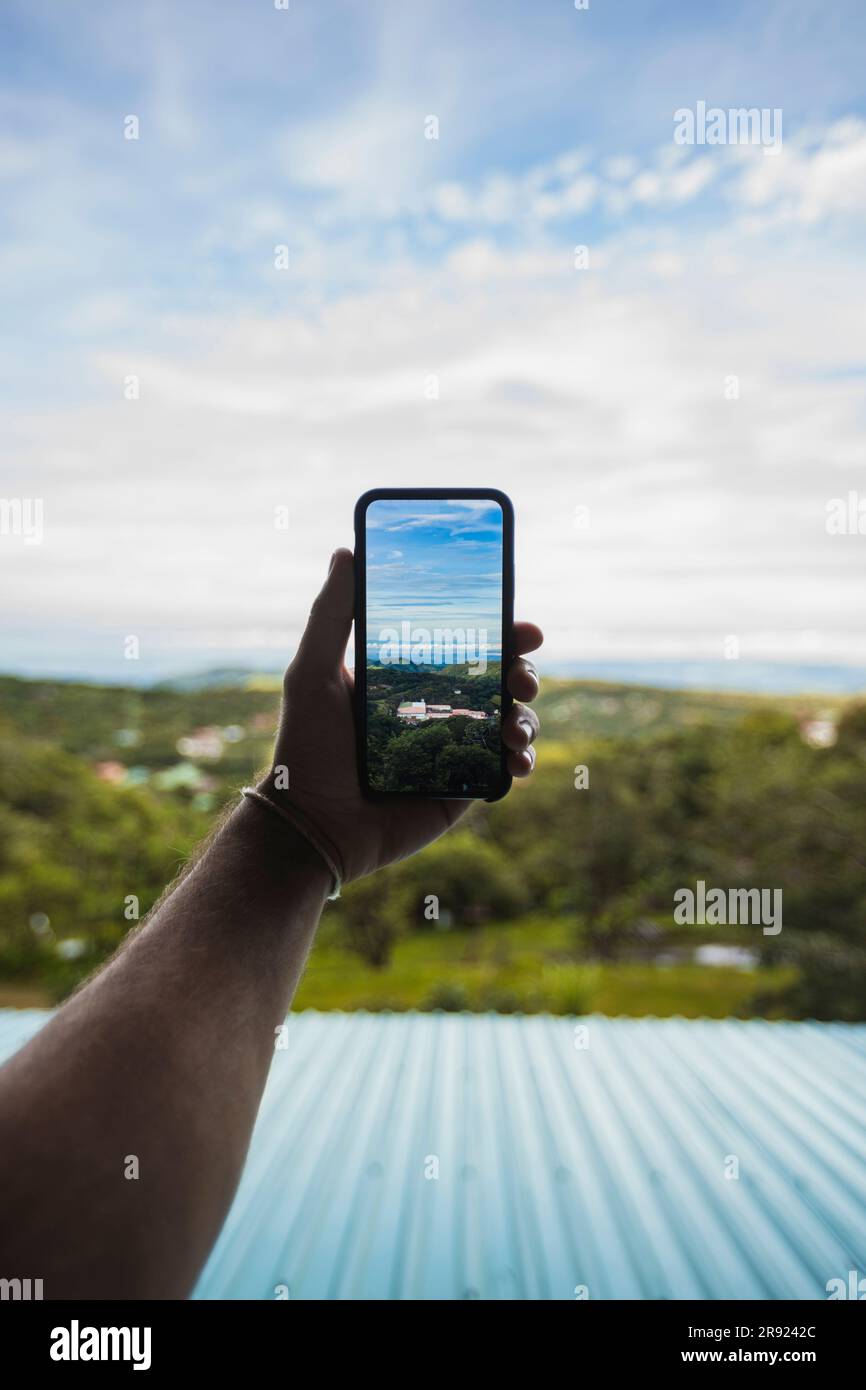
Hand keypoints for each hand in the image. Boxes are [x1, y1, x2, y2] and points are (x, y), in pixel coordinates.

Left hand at [259, 548, 542, 883]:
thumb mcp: (312, 673)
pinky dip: (522, 760)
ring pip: (513, 721)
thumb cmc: (305, 749)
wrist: (311, 827)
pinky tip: (515, 758)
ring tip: (514, 722)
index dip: (500, 630)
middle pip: (500, 679)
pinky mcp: (463, 791)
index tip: (520, 623)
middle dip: (523, 670)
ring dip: (528, 716)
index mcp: (409, 677)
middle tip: (520, 673)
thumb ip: (330, 615)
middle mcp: (438, 709)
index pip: (466, 645)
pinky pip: (507, 770)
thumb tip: (346, 550)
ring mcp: (454, 750)